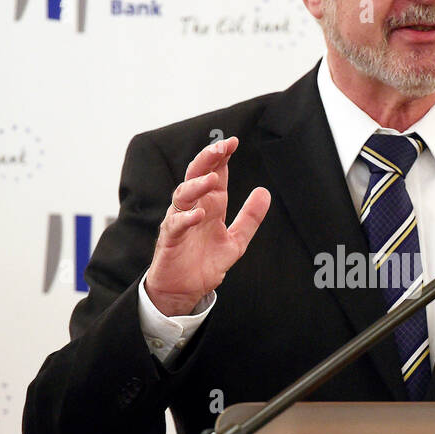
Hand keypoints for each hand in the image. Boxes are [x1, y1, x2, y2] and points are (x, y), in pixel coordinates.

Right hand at [144, 137, 269, 315]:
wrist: (184, 291)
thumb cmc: (204, 264)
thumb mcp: (235, 241)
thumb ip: (249, 219)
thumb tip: (264, 193)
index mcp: (210, 206)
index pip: (214, 174)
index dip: (222, 158)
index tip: (233, 143)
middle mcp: (193, 209)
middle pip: (196, 176)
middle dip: (207, 160)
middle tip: (221, 148)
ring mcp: (180, 222)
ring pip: (183, 195)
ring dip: (196, 185)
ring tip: (211, 179)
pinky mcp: (170, 240)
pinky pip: (175, 225)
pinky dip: (186, 219)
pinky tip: (199, 215)